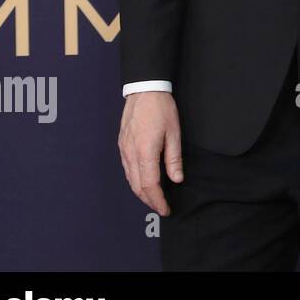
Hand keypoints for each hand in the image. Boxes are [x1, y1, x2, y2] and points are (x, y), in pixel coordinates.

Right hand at [117, 91, 182, 216]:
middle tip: (161, 207)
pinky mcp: (122, 146)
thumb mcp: (174, 133)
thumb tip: (176, 179)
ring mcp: (124, 150)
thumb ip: (174, 159)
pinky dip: (135, 180)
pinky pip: (127, 169)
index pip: (150, 185)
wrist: (144, 90)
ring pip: (130, 179)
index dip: (157, 200)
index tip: (166, 209)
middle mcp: (130, 153)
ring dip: (141, 192)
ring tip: (154, 198)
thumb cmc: (161, 109)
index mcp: (145, 151)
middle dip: (149, 200)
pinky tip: (143, 182)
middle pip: (137, 186)